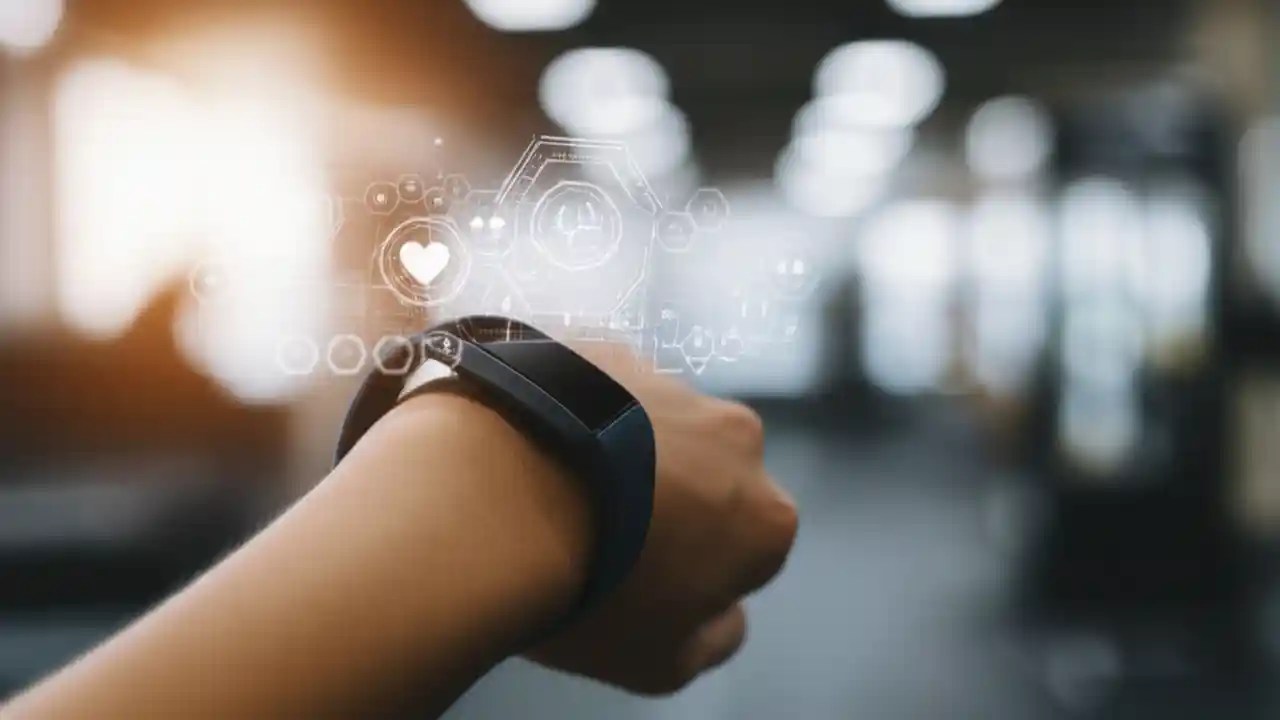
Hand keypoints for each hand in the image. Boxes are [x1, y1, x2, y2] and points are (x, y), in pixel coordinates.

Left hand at [526, 343, 798, 694]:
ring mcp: (670, 381)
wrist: (489, 494)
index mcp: (766, 517)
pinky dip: (576, 415)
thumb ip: (715, 636)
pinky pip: (600, 389)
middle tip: (595, 537)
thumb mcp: (662, 662)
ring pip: (655, 427)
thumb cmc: (586, 588)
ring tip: (550, 493)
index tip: (638, 586)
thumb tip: (721, 610)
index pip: (748, 553)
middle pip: (708, 479)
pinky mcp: (606, 345)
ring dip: (620, 455)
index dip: (695, 574)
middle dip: (669, 504)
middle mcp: (736, 437)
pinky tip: (528, 452)